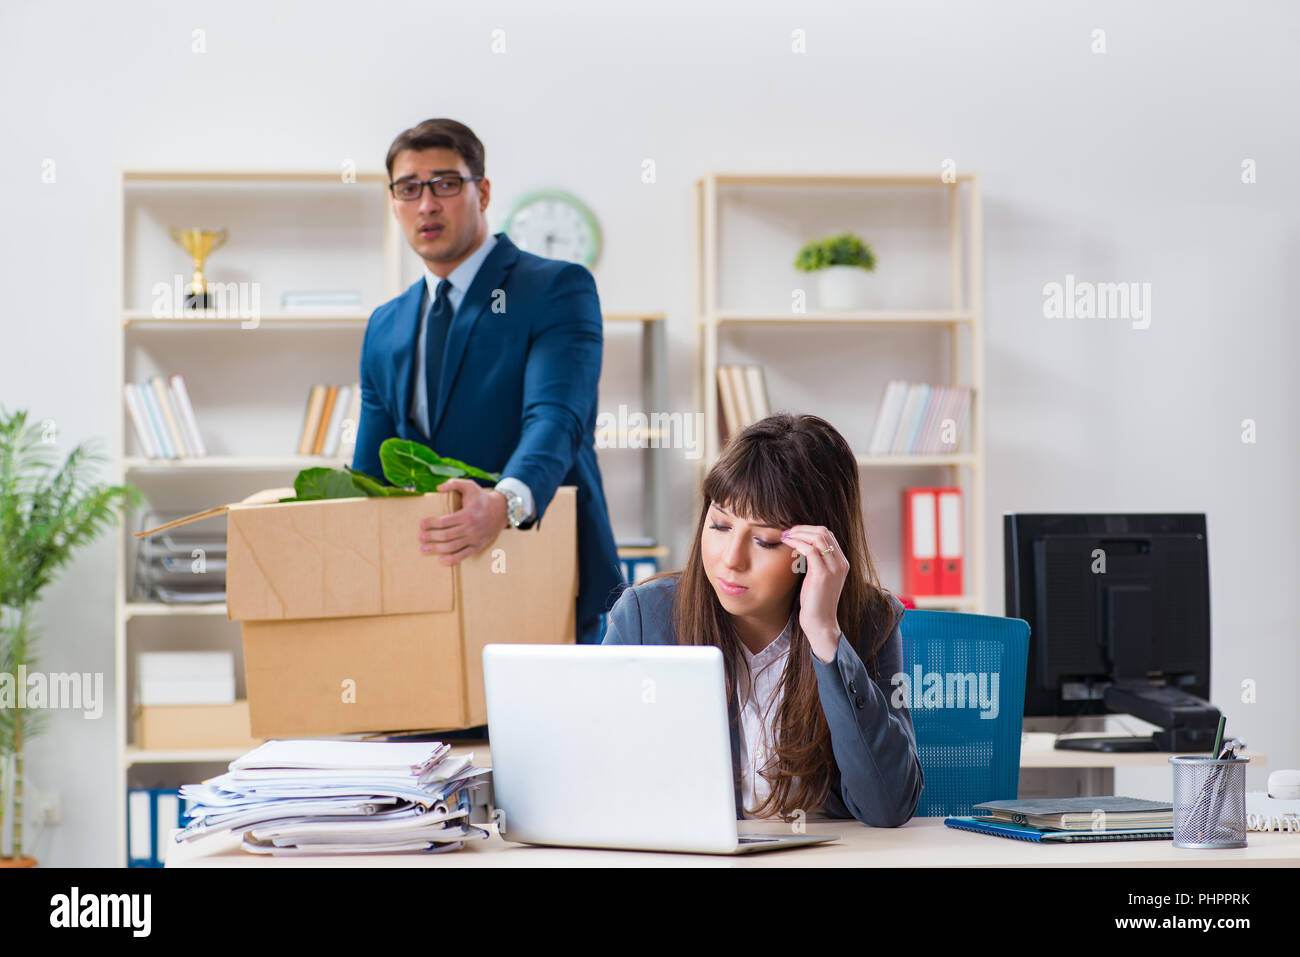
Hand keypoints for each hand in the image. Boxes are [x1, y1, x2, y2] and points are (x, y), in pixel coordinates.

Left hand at [418, 478, 507, 564]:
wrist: (501, 511)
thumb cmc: (481, 498)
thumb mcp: (469, 486)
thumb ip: (454, 484)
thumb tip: (438, 488)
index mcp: (467, 514)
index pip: (444, 521)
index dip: (431, 523)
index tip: (421, 525)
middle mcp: (471, 528)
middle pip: (446, 535)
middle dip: (431, 537)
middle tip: (420, 538)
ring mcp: (475, 539)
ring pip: (453, 546)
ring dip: (437, 549)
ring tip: (424, 549)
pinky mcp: (478, 546)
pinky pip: (464, 555)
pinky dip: (452, 559)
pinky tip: (441, 561)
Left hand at [781, 524, 848, 662]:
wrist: (820, 622)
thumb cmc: (815, 601)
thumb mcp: (817, 577)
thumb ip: (815, 561)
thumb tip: (801, 545)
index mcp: (842, 562)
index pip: (828, 535)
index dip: (809, 529)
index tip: (794, 531)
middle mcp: (841, 563)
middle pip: (824, 532)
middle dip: (803, 528)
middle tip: (787, 531)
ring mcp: (834, 568)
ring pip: (818, 537)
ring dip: (799, 533)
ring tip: (785, 535)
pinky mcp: (823, 574)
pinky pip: (811, 550)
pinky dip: (798, 543)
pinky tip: (788, 543)